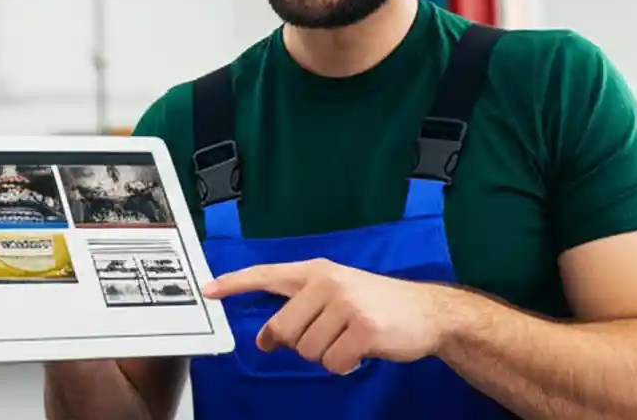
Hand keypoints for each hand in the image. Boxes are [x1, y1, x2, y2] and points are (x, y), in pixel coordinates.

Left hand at [202, 258, 454, 374]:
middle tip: (328, 337)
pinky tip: (361, 350)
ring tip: (349, 339)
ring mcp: (346, 304)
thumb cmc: (375, 305)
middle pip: (283, 330)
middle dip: (300, 344)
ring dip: (326, 355)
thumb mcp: (334, 297)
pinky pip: (333, 362)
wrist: (427, 311)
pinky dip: (345, 365)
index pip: (267, 275)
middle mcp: (327, 282)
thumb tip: (265, 339)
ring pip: (307, 350)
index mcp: (316, 272)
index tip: (209, 291)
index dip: (235, 284)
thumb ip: (299, 310)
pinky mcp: (363, 328)